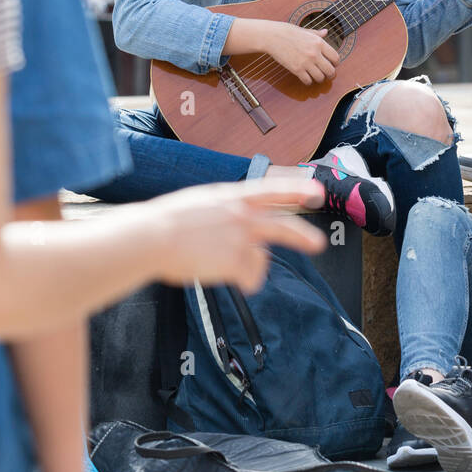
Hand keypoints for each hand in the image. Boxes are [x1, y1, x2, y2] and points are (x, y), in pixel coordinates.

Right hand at [144, 177, 326, 293]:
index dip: (295, 189)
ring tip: (234, 272)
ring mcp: (240, 237)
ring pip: (262, 258)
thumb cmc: (164, 223)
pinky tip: (229, 279)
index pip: (270, 189)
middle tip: (318, 244)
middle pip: (282, 225)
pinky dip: (244, 282)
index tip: (316, 190)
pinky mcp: (236, 260)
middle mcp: (240, 214)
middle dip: (303, 236)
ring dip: (252, 269)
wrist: (152, 236)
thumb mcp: (197, 204)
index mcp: (229, 196)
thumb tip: (230, 226)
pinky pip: (250, 277)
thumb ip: (219, 212)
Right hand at [268, 20, 340, 84]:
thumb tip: (326, 32)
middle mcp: (314, 53)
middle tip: (327, 74)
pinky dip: (308, 81)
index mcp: (319, 42)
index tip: (332, 64)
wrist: (272, 36)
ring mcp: (306, 62)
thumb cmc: (288, 32)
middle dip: (330, 74)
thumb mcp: (305, 30)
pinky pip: (308, 81)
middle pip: (330, 71)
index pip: (335, 58)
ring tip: (316, 76)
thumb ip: (317, 34)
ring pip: (320, 78)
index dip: (336, 63)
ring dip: (319, 79)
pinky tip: (306, 77)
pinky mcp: (296, 69)